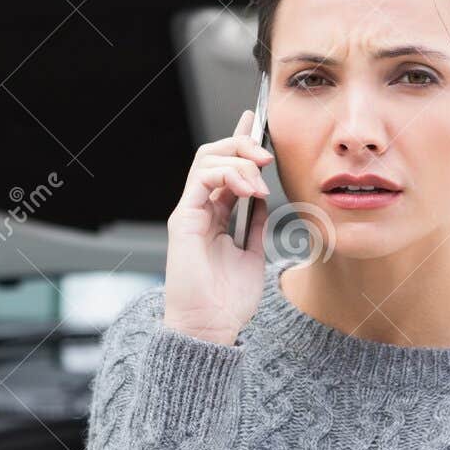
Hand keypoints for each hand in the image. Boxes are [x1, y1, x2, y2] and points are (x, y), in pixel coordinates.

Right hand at [161, 107, 271, 345]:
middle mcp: (199, 209)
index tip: (258, 123)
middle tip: (267, 156)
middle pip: (215, 155)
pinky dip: (228, 174)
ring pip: (207, 158)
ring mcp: (189, 212)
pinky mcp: (183, 218)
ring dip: (239, 160)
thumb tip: (263, 198)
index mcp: (214, 216)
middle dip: (243, 145)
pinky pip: (201, 177)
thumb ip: (254, 224)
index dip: (240, 142)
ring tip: (260, 179)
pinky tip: (248, 190)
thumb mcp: (252, 253)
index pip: (225, 167)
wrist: (211, 327)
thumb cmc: (227, 301)